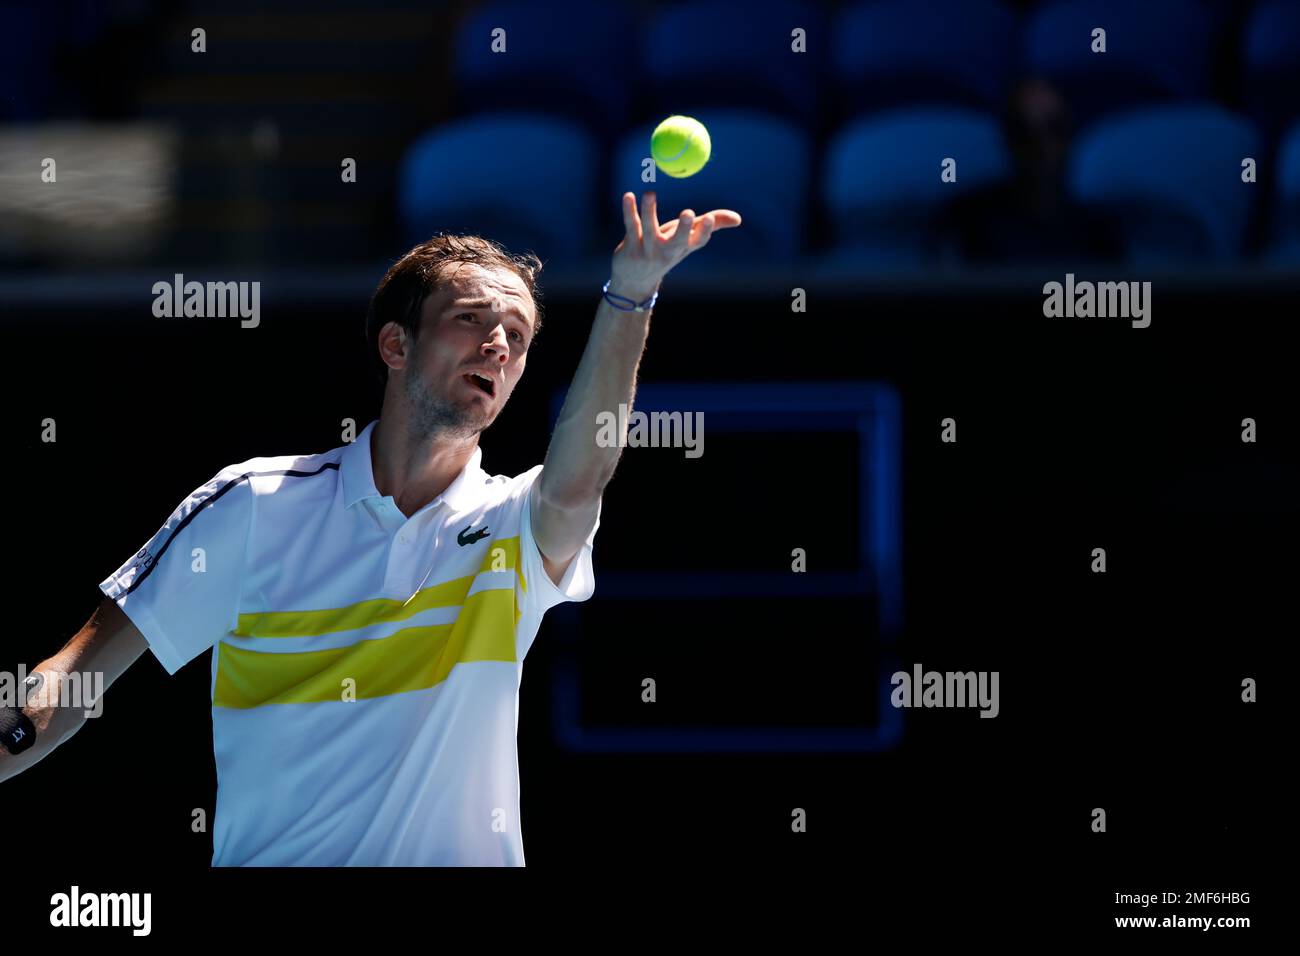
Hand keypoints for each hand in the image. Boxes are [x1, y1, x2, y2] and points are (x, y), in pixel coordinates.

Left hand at [611, 191, 741, 298]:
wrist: (634, 281)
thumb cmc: (666, 251)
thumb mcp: (688, 239)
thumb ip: (711, 225)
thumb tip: (739, 219)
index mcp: (684, 247)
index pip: (699, 241)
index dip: (706, 230)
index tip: (711, 218)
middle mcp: (669, 251)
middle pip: (678, 241)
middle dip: (684, 228)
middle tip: (688, 213)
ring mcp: (649, 251)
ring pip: (649, 229)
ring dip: (649, 211)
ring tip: (650, 193)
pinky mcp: (630, 248)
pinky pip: (631, 226)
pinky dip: (629, 211)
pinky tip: (629, 196)